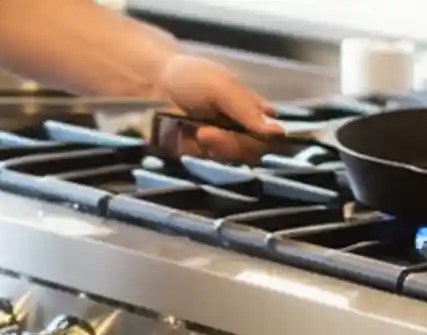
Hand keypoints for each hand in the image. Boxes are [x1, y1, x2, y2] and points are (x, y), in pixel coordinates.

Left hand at [155, 54, 282, 162]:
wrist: (148, 83)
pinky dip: (198, 155)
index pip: (272, 136)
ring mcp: (219, 147)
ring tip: (198, 132)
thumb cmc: (187, 77)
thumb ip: (246, 109)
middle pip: (252, 153)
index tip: (260, 136)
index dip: (270, 140)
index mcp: (252, 113)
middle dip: (234, 144)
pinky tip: (187, 140)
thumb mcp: (220, 85)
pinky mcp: (200, 158)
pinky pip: (208, 166)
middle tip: (208, 132)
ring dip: (215, 149)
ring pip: (231, 161)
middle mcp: (240, 132)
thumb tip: (278, 132)